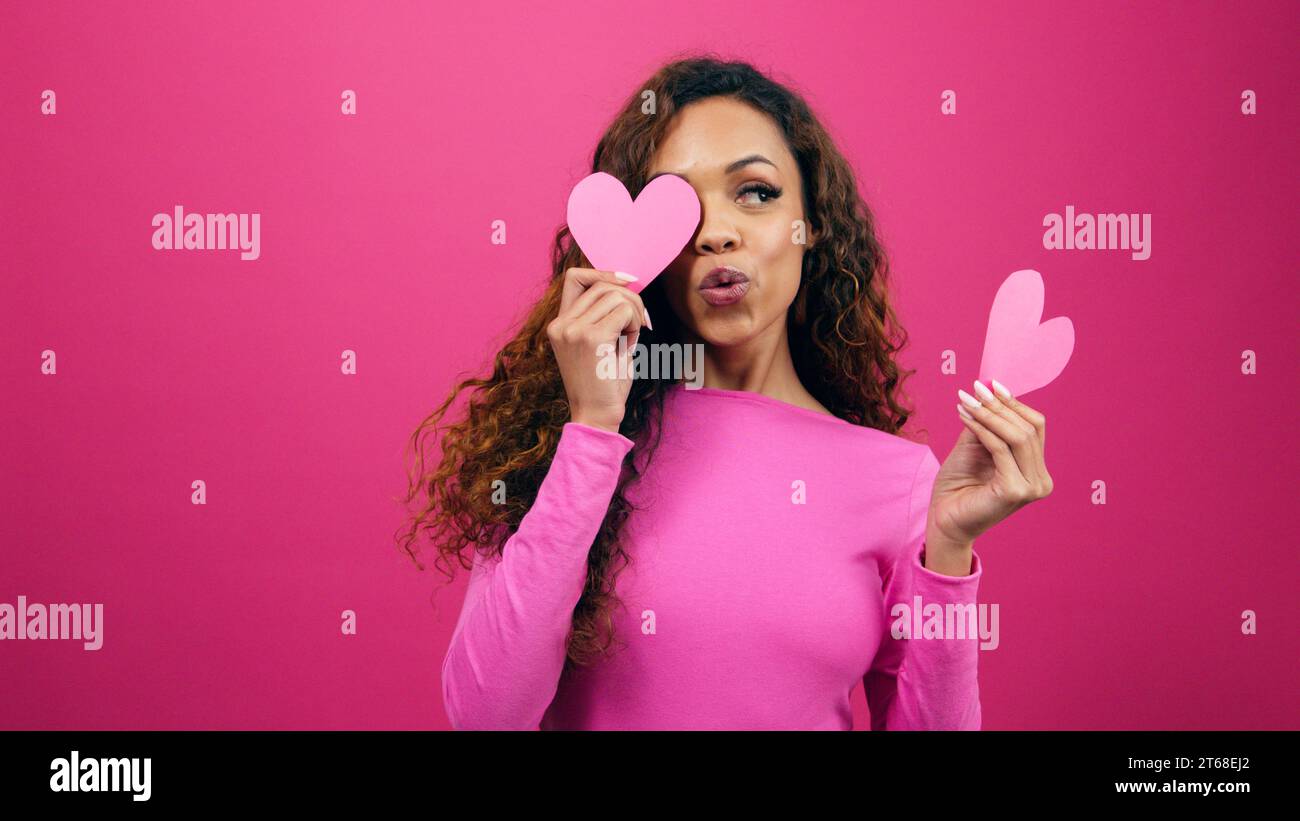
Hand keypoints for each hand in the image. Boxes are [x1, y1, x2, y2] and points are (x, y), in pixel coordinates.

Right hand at [547, 267, 650, 433]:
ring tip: (632, 337)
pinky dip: (635, 323)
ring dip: (633, 312)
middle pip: (602, 284)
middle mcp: (561, 324)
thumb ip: (605, 316)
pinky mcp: (590, 338)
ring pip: (615, 295)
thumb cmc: (603, 384)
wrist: (596, 416)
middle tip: (640, 322)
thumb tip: (628, 284)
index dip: (602, 272)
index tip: (627, 282)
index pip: (575, 278)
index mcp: (559, 324)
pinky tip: (631, 343)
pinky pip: (623, 311)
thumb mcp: (600, 344)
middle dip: (629, 297)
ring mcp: (573, 330)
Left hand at [928, 379, 1053, 548]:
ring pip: (1016, 436)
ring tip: (966, 399)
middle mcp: (1041, 481)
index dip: (1014, 403)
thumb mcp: (975, 447)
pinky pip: (999, 448)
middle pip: (1028, 429)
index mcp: (1038, 471)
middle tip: (974, 388)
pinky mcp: (1015, 491)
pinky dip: (982, 428)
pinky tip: (964, 415)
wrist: (944, 518)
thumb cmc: (958, 485)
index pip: (1035, 428)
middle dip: (999, 405)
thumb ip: (988, 423)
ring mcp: (1032, 488)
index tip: (990, 384)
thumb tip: (989, 387)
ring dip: (989, 413)